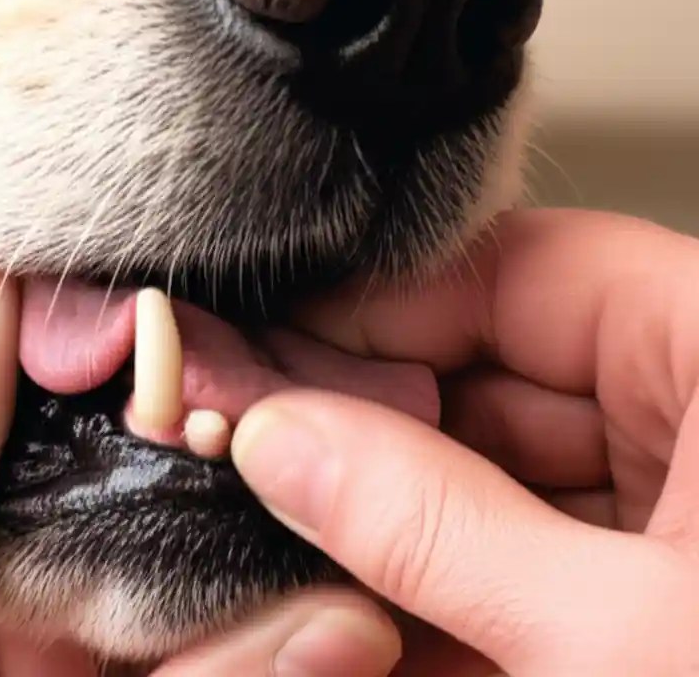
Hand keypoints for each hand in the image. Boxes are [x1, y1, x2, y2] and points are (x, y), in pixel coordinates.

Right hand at [229, 209, 698, 675]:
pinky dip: (438, 593)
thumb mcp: (614, 639)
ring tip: (289, 552)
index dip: (378, 309)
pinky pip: (517, 562)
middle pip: (491, 379)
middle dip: (366, 433)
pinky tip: (363, 621)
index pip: (521, 274)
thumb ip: (431, 524)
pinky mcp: (645, 600)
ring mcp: (677, 518)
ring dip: (388, 527)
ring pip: (491, 478)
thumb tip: (288, 443)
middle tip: (256, 467)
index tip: (268, 356)